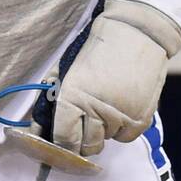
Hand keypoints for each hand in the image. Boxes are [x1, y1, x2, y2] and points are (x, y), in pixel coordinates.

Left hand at [34, 0, 180, 157]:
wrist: (136, 33)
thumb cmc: (95, 49)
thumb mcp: (65, 69)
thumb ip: (50, 99)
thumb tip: (38, 128)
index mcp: (74, 96)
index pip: (64, 139)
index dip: (60, 145)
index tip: (59, 144)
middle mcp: (98, 110)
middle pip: (85, 147)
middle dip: (80, 141)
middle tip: (82, 125)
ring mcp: (122, 116)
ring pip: (105, 140)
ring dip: (101, 130)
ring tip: (104, 104)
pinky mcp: (142, 119)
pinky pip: (125, 137)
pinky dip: (121, 128)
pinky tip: (120, 107)